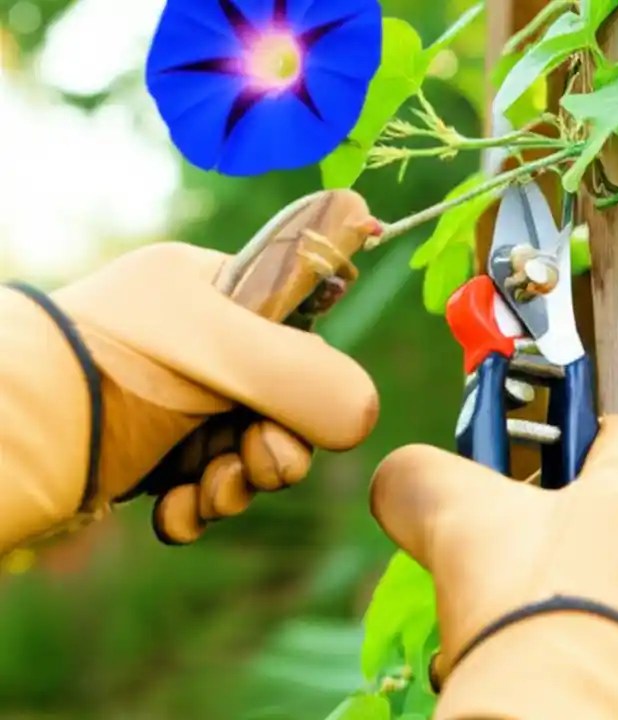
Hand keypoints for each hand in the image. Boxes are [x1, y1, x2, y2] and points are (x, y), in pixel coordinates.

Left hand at [43, 211, 377, 542]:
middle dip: (278, 447)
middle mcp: (192, 342)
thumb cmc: (112, 367)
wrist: (10, 436)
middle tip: (258, 463)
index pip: (300, 325)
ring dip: (240, 484)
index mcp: (210, 288)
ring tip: (207, 493)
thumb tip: (365, 417)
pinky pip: (199, 485)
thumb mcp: (226, 351)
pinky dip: (196, 508)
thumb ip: (315, 377)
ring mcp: (167, 400)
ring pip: (244, 451)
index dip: (314, 376)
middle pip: (280, 403)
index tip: (301, 409)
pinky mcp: (142, 455)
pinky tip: (174, 514)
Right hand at [370, 416, 617, 719]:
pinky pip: (608, 650)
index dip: (571, 430)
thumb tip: (401, 483)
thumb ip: (422, 478)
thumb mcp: (453, 517)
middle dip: (541, 533)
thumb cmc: (527, 607)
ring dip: (548, 598)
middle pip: (602, 522)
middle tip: (487, 553)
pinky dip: (563, 652)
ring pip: (600, 591)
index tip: (531, 444)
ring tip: (491, 626)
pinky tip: (516, 668)